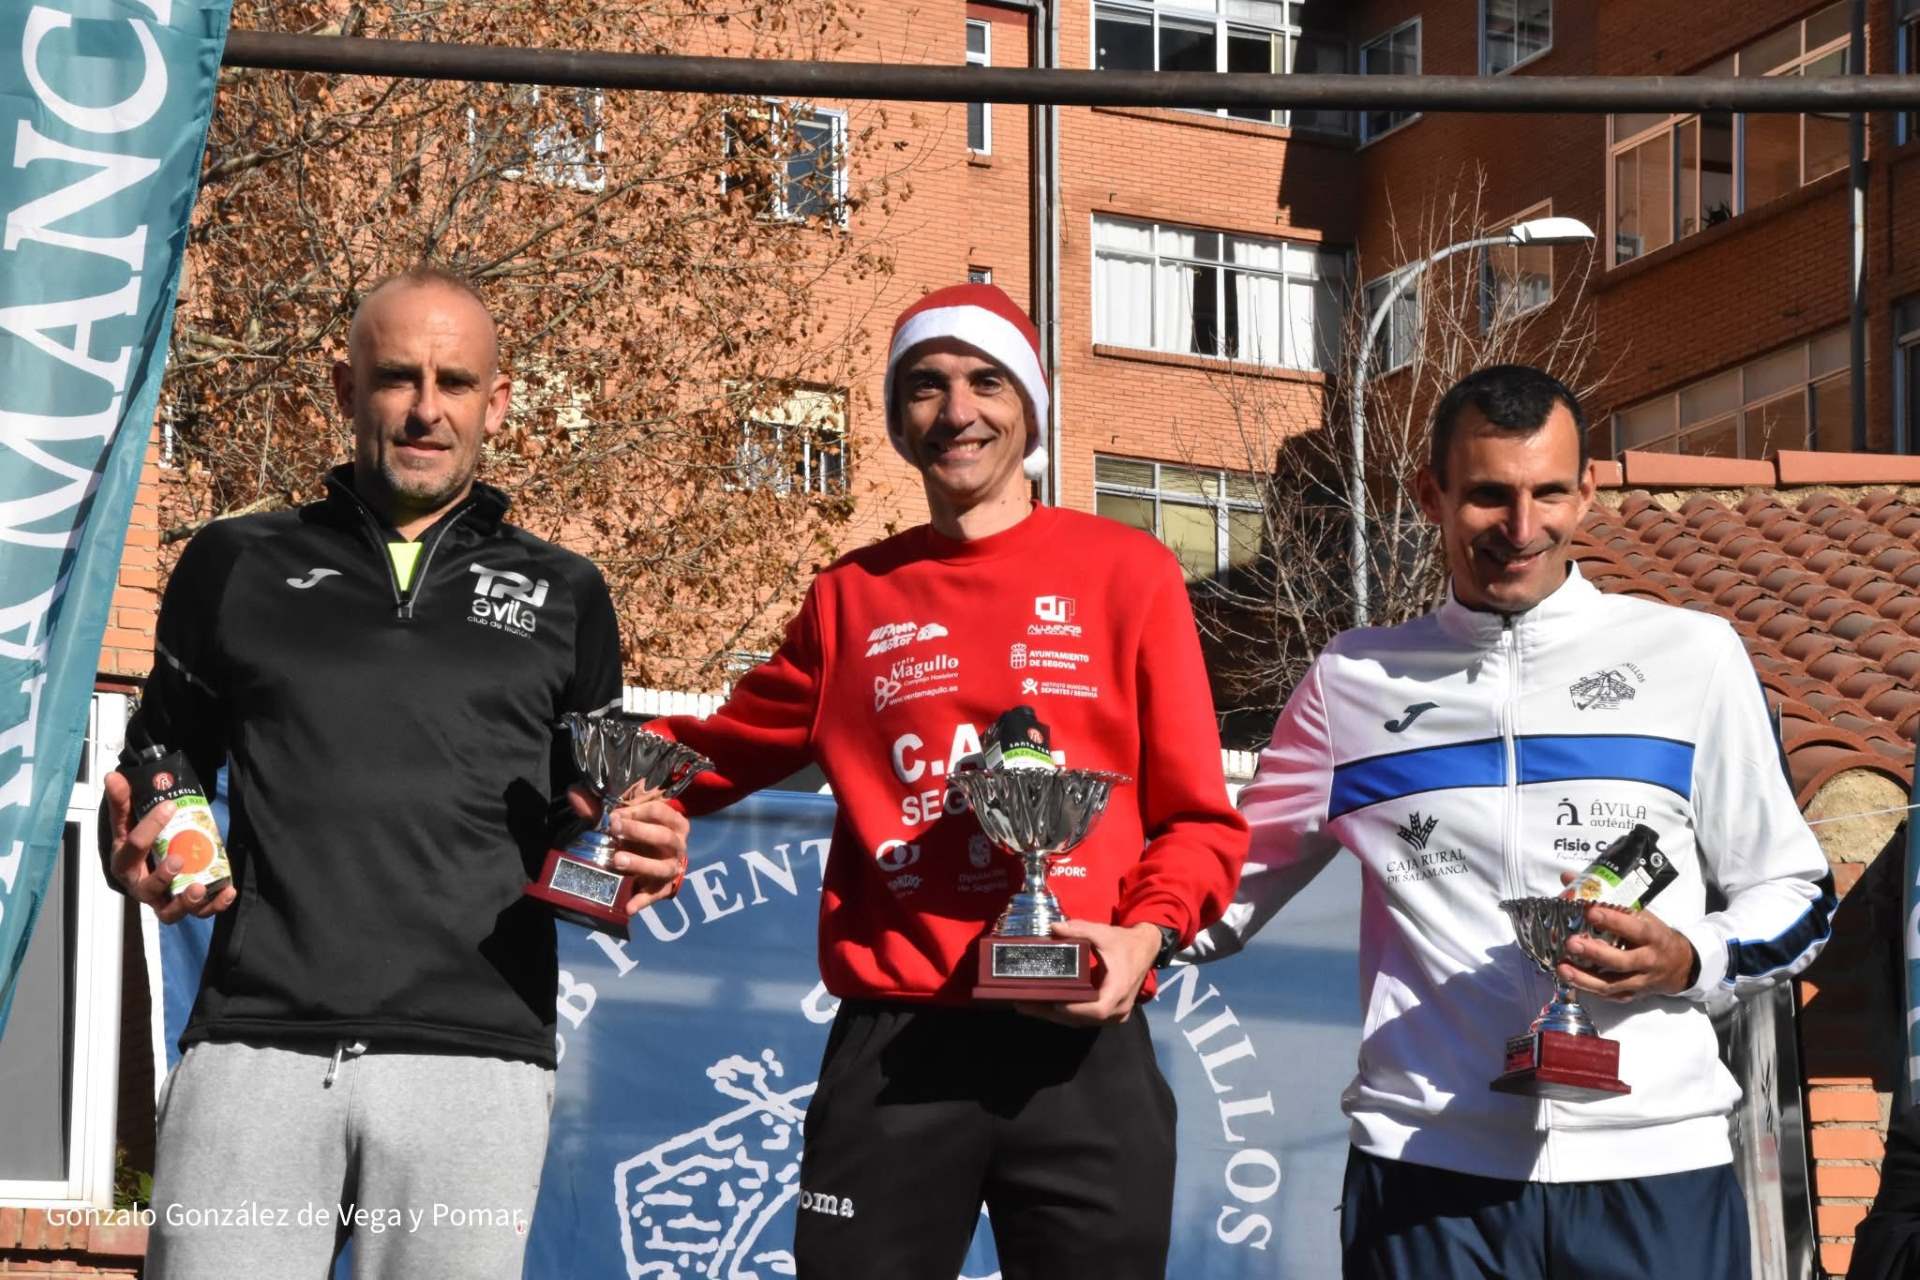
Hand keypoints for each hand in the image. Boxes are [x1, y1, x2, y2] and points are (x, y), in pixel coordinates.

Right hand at [102, 771, 236, 922]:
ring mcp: (162, 899)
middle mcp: (140, 887)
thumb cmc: (135, 842)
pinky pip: (198, 913)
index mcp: (123, 863)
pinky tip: (228, 891)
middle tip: (180, 859)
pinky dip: (214, 905)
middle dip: (163, 877)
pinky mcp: (183, 904)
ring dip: (187, 902)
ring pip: (170, 912)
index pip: (134, 847)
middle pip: (148, 890)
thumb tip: (113, 775)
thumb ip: (122, 801)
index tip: (169, 805)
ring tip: (200, 887)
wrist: (145, 865)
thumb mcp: (127, 822)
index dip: (150, 826)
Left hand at [567, 784, 689, 916]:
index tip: (615, 815)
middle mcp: (677, 845)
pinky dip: (642, 901)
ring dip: (641, 864)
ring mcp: (671, 868)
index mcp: (674, 822)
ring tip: (617, 861)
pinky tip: (628, 906)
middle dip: (639, 831)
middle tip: (614, 829)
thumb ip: (600, 807)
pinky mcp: (663, 889)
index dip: (637, 811)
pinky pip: (654, 896)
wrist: (655, 859)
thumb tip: (574, 794)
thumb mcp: (624, 819)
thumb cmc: (639, 833)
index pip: (660, 810)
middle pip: (664, 836)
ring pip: (662, 867)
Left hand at [1017, 920, 1162, 1025]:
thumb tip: (1053, 927)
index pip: (1097, 1010)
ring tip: (1027, 1006)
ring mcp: (1114, 1015)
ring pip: (1081, 1022)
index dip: (1074, 1010)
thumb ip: (1079, 930)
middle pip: (1083, 1019)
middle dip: (1052, 1014)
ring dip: (1054, 1016)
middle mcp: (1118, 1009)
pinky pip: (1084, 1018)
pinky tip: (1043, 1005)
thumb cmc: (1124, 942)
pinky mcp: (1108, 1015)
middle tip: (1025, 1005)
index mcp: (1119, 989)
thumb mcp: (1103, 933)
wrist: (1145, 949)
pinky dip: (1064, 1013)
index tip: (1053, 1002)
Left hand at [1557, 903, 1697, 1000]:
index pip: (1635, 929)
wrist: (1680, 965)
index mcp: (1653, 936)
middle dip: (1595, 953)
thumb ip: (1609, 898)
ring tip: (1563, 968)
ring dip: (1586, 978)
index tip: (1590, 912)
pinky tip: (1571, 981)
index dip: (1613, 921)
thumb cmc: (1654, 934)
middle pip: (1622, 961)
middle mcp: (1648, 960)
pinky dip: (1589, 990)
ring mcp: (1640, 981)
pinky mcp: (1632, 995)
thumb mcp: (1641, 914)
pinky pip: (1610, 996)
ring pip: (1614, 984)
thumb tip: (1569, 877)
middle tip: (1571, 943)